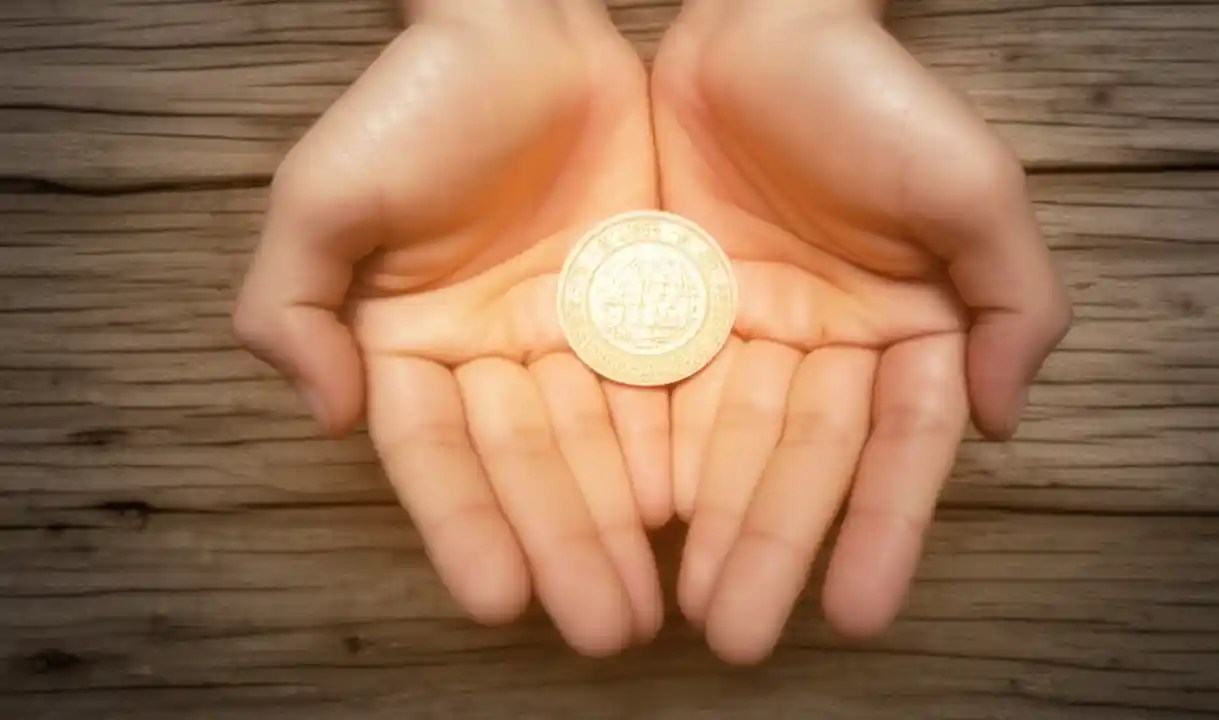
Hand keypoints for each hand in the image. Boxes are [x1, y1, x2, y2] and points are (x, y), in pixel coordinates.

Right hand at [233, 1, 665, 655]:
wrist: (524, 21)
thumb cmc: (415, 101)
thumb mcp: (325, 192)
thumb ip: (291, 300)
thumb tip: (323, 408)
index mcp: (413, 343)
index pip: (436, 455)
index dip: (463, 525)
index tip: (498, 599)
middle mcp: (495, 353)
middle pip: (531, 466)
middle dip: (563, 549)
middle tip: (603, 631)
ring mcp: (575, 332)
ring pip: (602, 443)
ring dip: (621, 526)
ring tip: (653, 603)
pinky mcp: (646, 301)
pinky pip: (665, 383)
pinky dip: (677, 445)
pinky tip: (696, 510)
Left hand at [652, 0, 1071, 662]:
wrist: (757, 18)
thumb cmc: (874, 95)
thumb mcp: (973, 186)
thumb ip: (1013, 299)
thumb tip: (1007, 420)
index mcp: (901, 328)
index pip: (895, 447)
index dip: (881, 527)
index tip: (857, 609)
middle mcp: (819, 344)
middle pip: (794, 460)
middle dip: (770, 546)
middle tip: (739, 633)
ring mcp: (737, 329)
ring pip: (717, 441)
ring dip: (704, 524)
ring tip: (680, 606)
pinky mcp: (662, 304)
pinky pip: (649, 388)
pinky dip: (641, 453)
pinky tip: (632, 519)